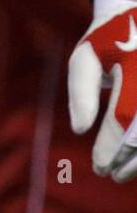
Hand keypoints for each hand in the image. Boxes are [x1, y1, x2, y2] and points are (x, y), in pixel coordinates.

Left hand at [68, 0, 136, 180]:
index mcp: (133, 70)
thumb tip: (81, 130)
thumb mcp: (86, 56)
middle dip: (130, 160)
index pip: (121, 120)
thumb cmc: (110, 37)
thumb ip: (80, 92)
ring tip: (127, 172)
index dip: (110, 148)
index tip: (99, 167)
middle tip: (112, 175)